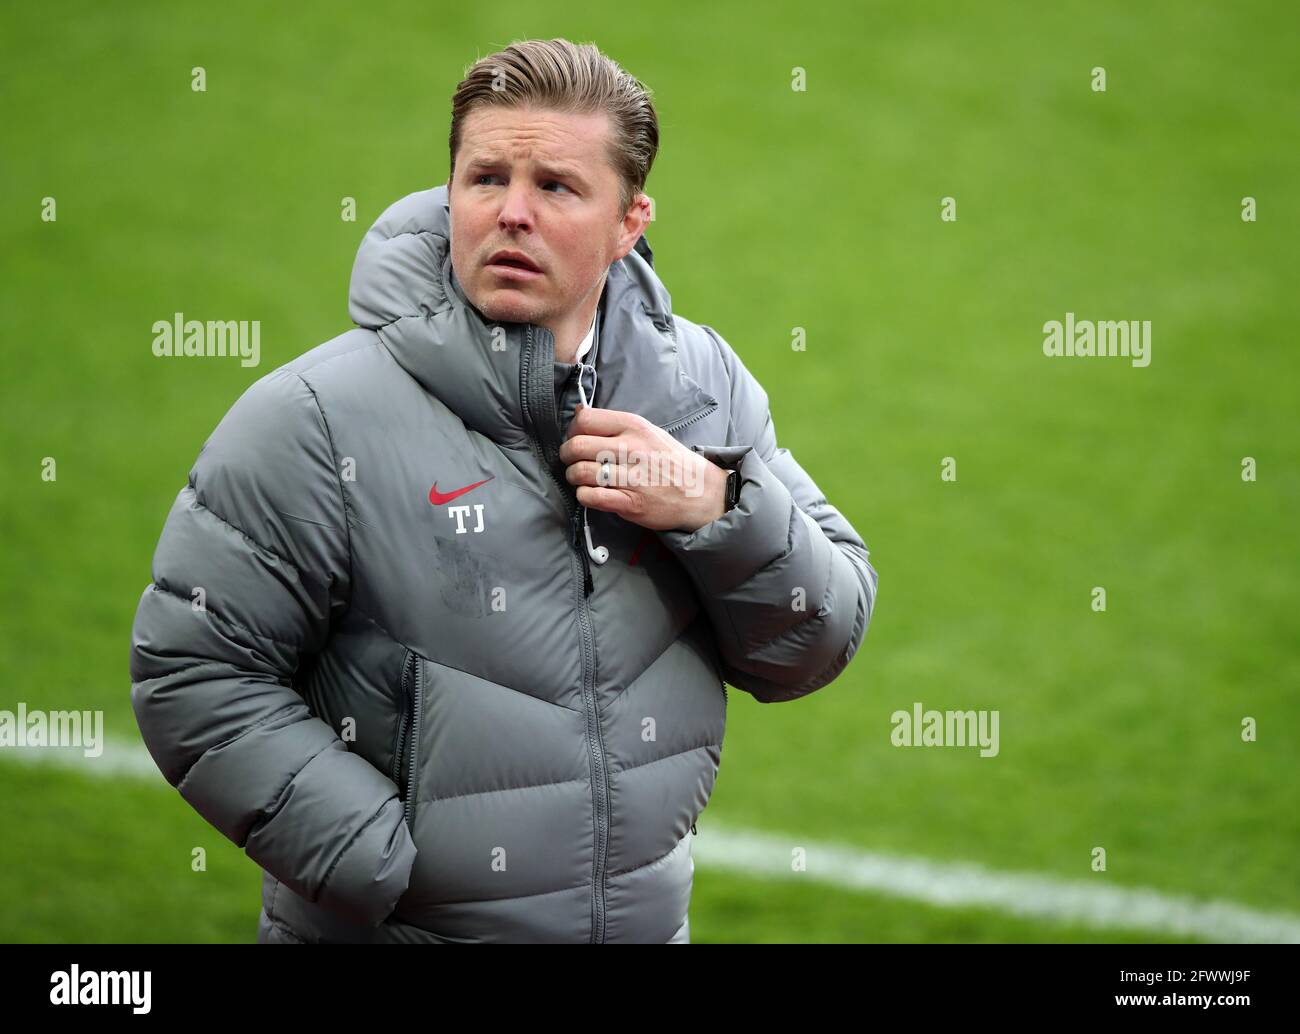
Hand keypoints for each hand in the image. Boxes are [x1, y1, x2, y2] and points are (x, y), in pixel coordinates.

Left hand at [557, 404, 727, 532]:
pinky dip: (584, 496)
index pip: (586, 420)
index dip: (572, 430)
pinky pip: (591, 497)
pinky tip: (590, 493)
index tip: (574, 438)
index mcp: (634, 426)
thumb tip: (579, 412)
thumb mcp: (646, 431)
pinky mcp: (631, 502)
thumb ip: (613, 423)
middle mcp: (631, 449)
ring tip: (580, 479)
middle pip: (577, 446)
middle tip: (570, 461)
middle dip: (566, 456)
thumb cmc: (669, 460)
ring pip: (580, 473)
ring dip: (573, 477)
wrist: (700, 491)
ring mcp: (631, 477)